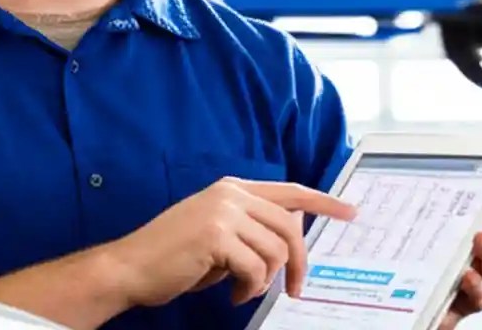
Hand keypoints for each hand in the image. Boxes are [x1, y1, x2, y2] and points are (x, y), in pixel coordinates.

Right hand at [102, 178, 356, 308]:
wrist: (131, 266)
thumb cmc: (172, 256)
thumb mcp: (217, 232)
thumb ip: (249, 227)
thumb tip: (289, 238)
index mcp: (231, 188)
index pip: (289, 191)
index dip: (324, 202)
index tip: (350, 211)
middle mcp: (229, 194)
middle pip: (290, 228)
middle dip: (299, 264)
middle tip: (295, 289)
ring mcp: (223, 212)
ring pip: (275, 252)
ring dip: (264, 281)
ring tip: (242, 290)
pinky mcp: (216, 235)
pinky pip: (255, 269)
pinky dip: (248, 289)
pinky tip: (231, 294)